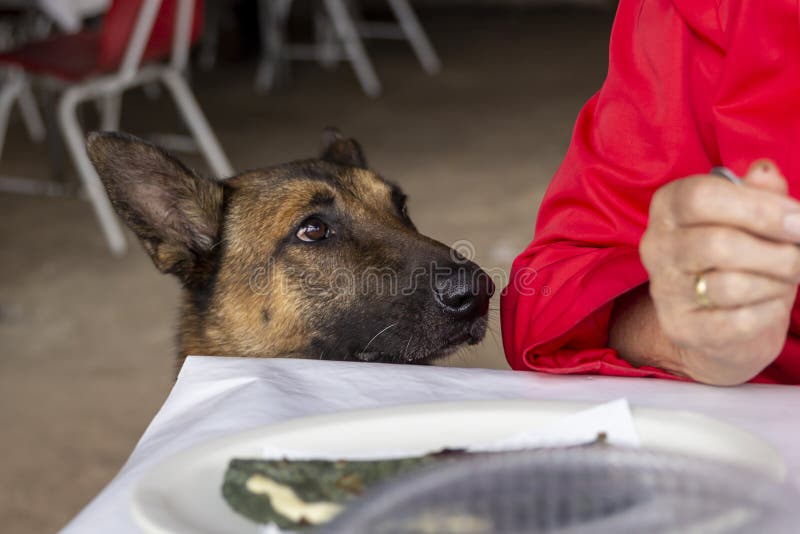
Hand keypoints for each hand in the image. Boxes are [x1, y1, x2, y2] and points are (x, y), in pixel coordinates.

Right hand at [639, 160, 799, 384]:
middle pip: (717, 244)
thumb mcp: (753, 220)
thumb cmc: (742, 258)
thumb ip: (760, 194)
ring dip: (777, 283)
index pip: (700, 197)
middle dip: (779, 252)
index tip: (799, 221)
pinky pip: (737, 321)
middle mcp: (656, 246)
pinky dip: (768, 312)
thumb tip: (765, 172)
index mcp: (668, 207)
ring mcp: (664, 290)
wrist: (720, 323)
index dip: (758, 207)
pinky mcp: (680, 328)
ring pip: (731, 285)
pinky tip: (770, 305)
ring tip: (786, 280)